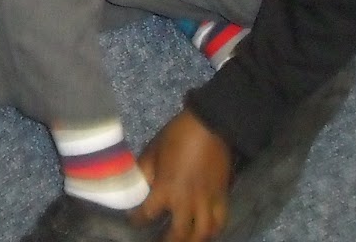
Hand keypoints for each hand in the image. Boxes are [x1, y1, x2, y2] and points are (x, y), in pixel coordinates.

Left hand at [135, 110, 233, 241]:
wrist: (209, 125)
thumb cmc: (176, 136)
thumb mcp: (152, 151)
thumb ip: (144, 172)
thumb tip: (137, 186)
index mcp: (165, 189)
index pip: (147, 215)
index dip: (137, 220)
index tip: (133, 220)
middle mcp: (186, 201)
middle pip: (178, 234)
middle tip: (160, 241)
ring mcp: (207, 201)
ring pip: (202, 234)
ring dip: (192, 241)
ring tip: (184, 240)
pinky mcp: (222, 197)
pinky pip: (220, 222)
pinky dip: (213, 230)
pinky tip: (206, 232)